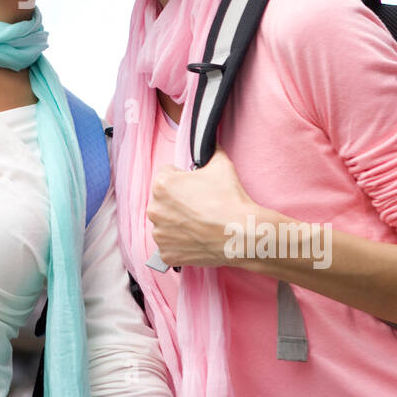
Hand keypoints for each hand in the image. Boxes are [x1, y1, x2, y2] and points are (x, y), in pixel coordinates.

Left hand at [146, 145, 263, 267]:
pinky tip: (196, 239)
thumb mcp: (220, 164)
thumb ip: (210, 151)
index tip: (196, 188)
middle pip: (164, 201)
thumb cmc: (230, 199)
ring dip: (177, 223)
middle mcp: (154, 209)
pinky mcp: (166, 254)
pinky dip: (180, 245)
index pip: (167, 175)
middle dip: (178, 202)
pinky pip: (169, 246)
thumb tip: (210, 143)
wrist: (242, 234)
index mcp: (161, 184)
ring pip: (165, 223)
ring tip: (199, 224)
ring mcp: (159, 234)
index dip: (183, 179)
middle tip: (199, 207)